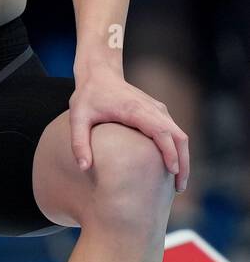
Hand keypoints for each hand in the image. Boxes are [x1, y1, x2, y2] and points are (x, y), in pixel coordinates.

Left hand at [70, 68, 188, 191]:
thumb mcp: (77, 118)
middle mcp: (152, 108)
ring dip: (183, 158)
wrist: (100, 73)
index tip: (173, 172)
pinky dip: (177, 150)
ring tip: (178, 185)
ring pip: (180, 135)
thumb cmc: (88, 96)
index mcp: (136, 109)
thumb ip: (79, 142)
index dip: (170, 152)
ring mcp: (158, 109)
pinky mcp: (158, 112)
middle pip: (178, 136)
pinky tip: (172, 168)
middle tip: (179, 188)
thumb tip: (83, 167)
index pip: (161, 131)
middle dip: (183, 162)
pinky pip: (174, 133)